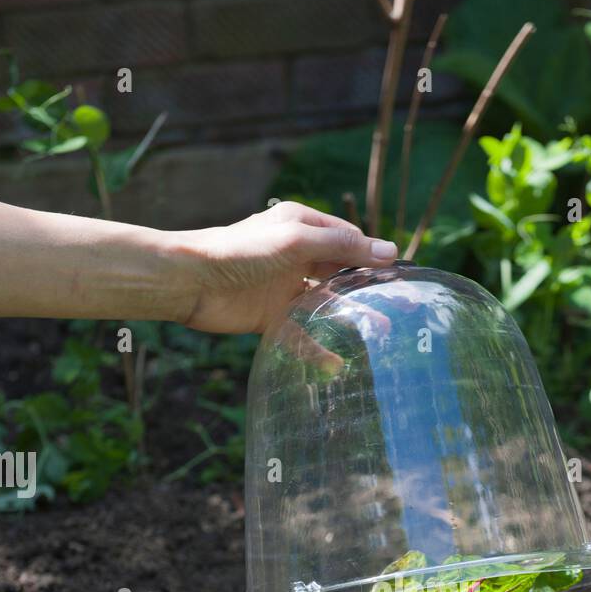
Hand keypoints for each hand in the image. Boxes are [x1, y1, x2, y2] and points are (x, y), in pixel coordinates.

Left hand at [177, 201, 397, 333]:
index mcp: (302, 227)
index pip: (348, 240)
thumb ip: (342, 246)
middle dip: (366, 287)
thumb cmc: (241, 251)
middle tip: (398, 306)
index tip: (399, 277)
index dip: (373, 256)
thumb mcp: (297, 241)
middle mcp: (296, 255)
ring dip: (349, 316)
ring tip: (380, 332)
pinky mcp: (272, 316)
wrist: (191, 281)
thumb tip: (389, 251)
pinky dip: (318, 349)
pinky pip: (302, 334)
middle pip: (340, 271)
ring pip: (325, 302)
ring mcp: (284, 287)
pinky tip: (337, 364)